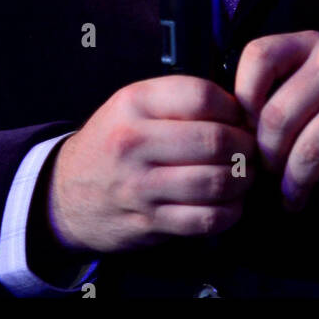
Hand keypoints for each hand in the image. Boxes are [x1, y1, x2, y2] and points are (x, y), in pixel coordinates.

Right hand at [46, 75, 257, 254]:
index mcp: (134, 103)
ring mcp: (140, 186)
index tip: (241, 115)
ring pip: (215, 182)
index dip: (233, 106)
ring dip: (243, 179)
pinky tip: (231, 202)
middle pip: (214, 140)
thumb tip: (238, 108)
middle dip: (246, 145)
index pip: (200, 96)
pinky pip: (205, 220)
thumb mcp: (133, 104)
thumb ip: (178, 100)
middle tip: (252, 147)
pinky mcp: (149, 222)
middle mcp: (134, 142)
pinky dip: (230, 212)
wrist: (66, 193)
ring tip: (246, 173)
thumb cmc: (110, 144)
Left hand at [234, 31, 318, 211]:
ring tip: (293, 200)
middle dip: (267, 160)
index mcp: (310, 43)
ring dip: (296, 186)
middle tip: (268, 181)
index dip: (242, 100)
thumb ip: (285, 84)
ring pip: (311, 149)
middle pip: (279, 117)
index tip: (246, 132)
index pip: (259, 58)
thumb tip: (240, 134)